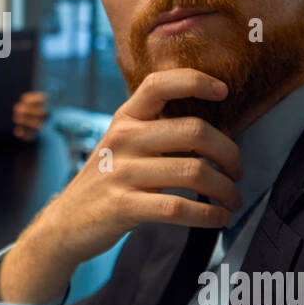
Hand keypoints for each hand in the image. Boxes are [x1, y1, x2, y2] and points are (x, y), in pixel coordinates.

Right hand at [0, 69, 244, 304]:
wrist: (65, 223)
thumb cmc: (107, 181)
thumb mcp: (122, 145)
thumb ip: (156, 131)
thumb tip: (213, 130)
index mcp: (125, 118)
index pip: (159, 84)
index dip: (195, 81)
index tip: (223, 90)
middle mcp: (123, 138)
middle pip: (193, 131)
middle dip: (229, 152)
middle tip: (238, 170)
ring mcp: (121, 173)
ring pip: (193, 172)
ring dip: (226, 189)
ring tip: (234, 199)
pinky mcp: (122, 206)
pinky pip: (178, 208)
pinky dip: (208, 215)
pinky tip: (219, 218)